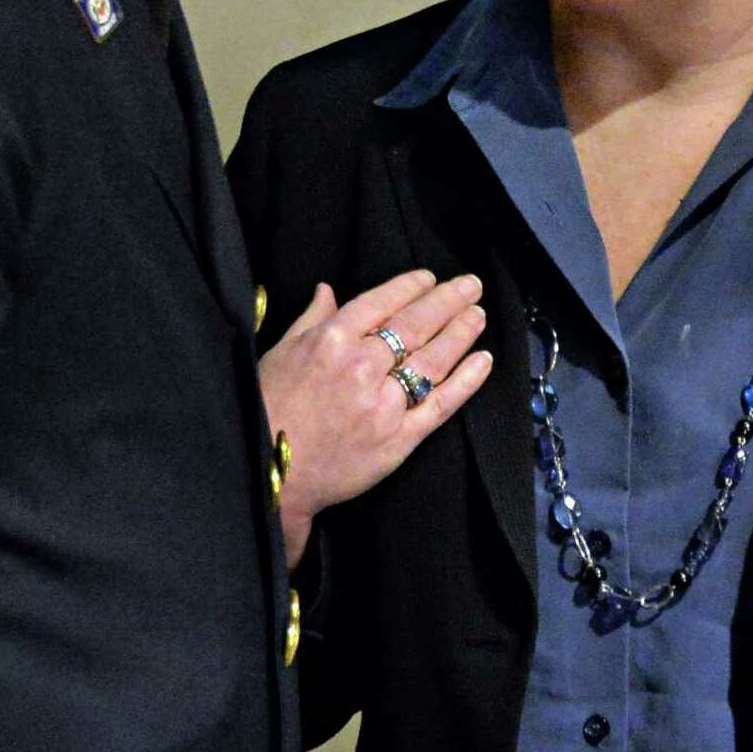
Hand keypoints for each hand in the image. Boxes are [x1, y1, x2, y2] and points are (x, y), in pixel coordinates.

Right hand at [259, 269, 491, 567]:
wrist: (271, 474)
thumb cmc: (269, 410)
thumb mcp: (279, 353)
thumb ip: (311, 319)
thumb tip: (328, 289)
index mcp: (332, 341)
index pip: (381, 302)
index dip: (410, 287)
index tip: (430, 277)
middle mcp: (362, 366)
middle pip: (415, 325)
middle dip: (447, 300)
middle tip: (471, 285)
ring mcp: (384, 403)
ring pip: (433, 360)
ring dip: (461, 332)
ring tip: (479, 314)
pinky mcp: (399, 439)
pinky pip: (441, 404)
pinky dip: (466, 381)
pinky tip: (483, 360)